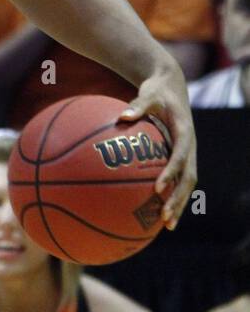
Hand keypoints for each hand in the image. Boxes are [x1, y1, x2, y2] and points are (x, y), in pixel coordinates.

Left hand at [119, 62, 196, 230]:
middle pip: (188, 179)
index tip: (157, 188)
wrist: (172, 86)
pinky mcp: (180, 157)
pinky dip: (170, 195)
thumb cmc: (157, 90)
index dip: (170, 173)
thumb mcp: (149, 93)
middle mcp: (189, 147)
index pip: (179, 157)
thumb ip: (138, 105)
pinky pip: (177, 179)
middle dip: (178, 200)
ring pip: (186, 184)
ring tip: (166, 225)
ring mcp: (187, 154)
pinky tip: (154, 211)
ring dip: (178, 204)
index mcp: (185, 133)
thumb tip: (121, 116)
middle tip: (165, 218)